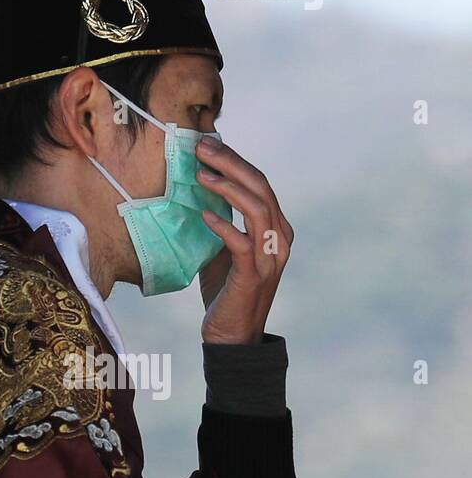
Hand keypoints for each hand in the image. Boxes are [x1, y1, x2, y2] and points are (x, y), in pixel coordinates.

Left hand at [194, 139, 293, 344]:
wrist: (231, 335)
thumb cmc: (225, 287)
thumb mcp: (223, 245)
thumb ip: (221, 218)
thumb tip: (199, 183)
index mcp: (274, 227)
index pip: (259, 183)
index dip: (234, 160)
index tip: (206, 142)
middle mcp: (278, 238)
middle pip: (260, 188)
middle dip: (231, 163)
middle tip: (202, 147)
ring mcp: (269, 257)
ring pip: (257, 210)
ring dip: (228, 187)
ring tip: (201, 174)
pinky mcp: (254, 275)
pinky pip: (242, 243)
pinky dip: (223, 225)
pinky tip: (203, 213)